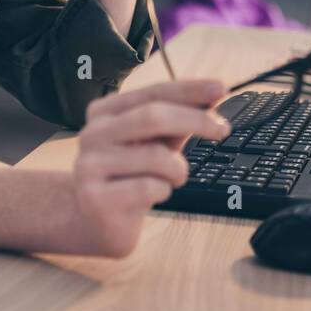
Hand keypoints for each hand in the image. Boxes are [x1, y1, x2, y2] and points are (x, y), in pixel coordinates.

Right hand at [73, 79, 229, 257]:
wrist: (100, 222)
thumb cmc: (133, 175)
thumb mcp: (156, 142)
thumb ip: (179, 120)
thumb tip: (213, 97)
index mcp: (105, 112)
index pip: (153, 92)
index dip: (189, 89)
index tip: (221, 88)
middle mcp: (92, 133)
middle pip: (152, 117)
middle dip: (194, 120)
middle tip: (222, 129)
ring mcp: (89, 165)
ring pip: (156, 156)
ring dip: (178, 169)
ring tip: (173, 178)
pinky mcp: (94, 198)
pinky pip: (148, 188)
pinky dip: (163, 191)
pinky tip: (153, 195)